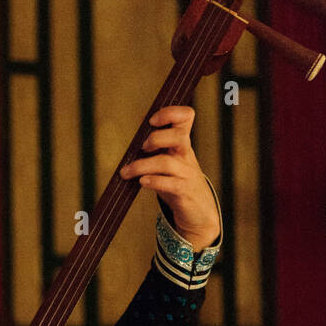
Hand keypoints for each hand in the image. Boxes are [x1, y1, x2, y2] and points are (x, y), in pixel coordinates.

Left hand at [119, 106, 220, 251]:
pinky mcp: (184, 192)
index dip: (170, 113)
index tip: (152, 121)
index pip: (186, 117)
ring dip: (141, 165)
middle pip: (178, 136)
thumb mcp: (169, 162)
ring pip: (166, 163)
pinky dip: (154, 181)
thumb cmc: (177, 183)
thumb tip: (135, 133)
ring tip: (126, 172)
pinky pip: (170, 184)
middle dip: (156, 138)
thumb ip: (155, 148)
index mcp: (182, 144)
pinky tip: (142, 182)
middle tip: (142, 148)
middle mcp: (186, 156)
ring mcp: (187, 174)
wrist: (199, 212)